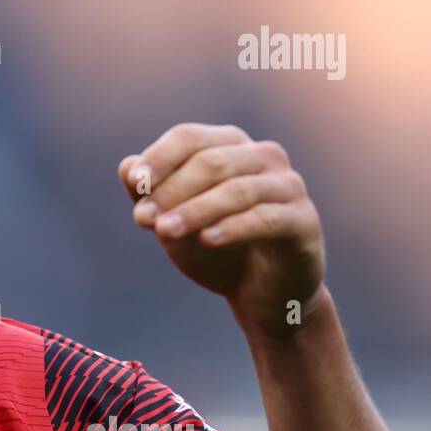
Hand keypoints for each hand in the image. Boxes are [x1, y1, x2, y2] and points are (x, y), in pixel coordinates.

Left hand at [118, 123, 326, 336]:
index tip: (134, 184)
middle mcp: (264, 156)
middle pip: (211, 161)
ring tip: (163, 232)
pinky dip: (232, 227)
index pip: (190, 138)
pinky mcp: (303, 221)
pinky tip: (206, 239)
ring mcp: (288, 186)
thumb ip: (150, 194)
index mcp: (230, 145)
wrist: (261, 293)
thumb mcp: (173, 219)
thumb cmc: (214, 245)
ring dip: (194, 210)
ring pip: (237, 190)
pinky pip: (265, 218)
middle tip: (142, 219)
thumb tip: (127, 167)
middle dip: (172, 190)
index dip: (159, 159)